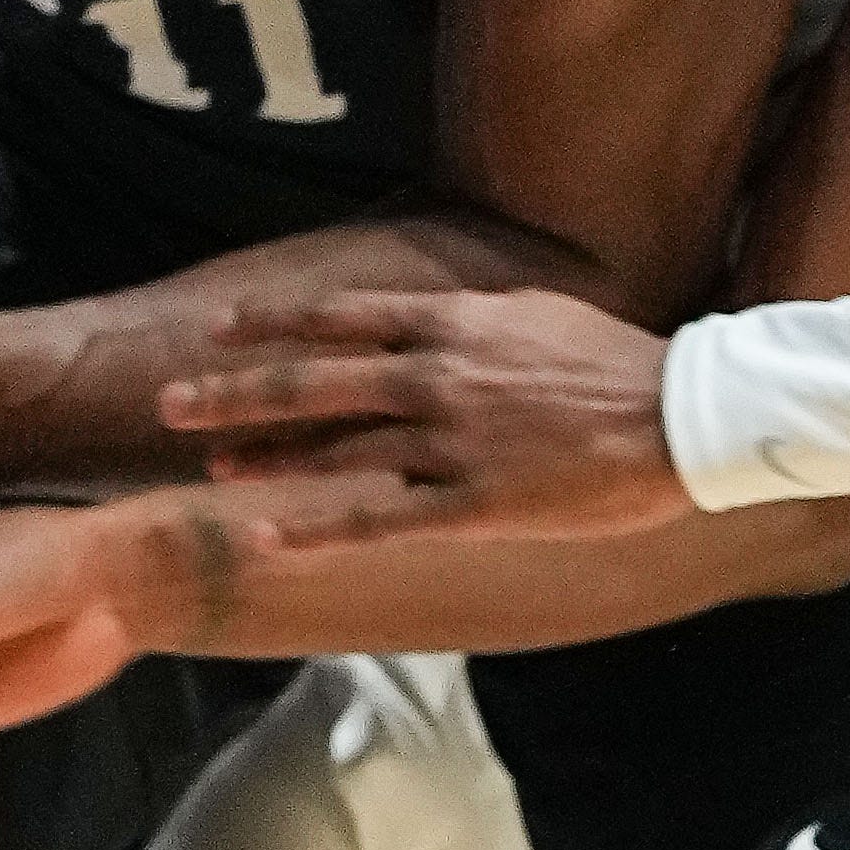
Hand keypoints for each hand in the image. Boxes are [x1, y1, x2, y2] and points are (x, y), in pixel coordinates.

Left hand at [159, 288, 698, 547]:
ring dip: (263, 457)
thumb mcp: (534, 315)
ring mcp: (451, 442)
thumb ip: (467, 323)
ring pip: (333, 450)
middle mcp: (436, 375)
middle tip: (169, 402)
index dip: (269, 326)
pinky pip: (377, 518)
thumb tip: (425, 325)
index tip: (216, 332)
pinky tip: (266, 534)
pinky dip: (315, 526)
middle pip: (312, 382)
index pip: (338, 319)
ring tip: (209, 464)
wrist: (680, 417)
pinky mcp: (473, 504)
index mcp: (453, 323)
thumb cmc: (616, 364)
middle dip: (233, 392)